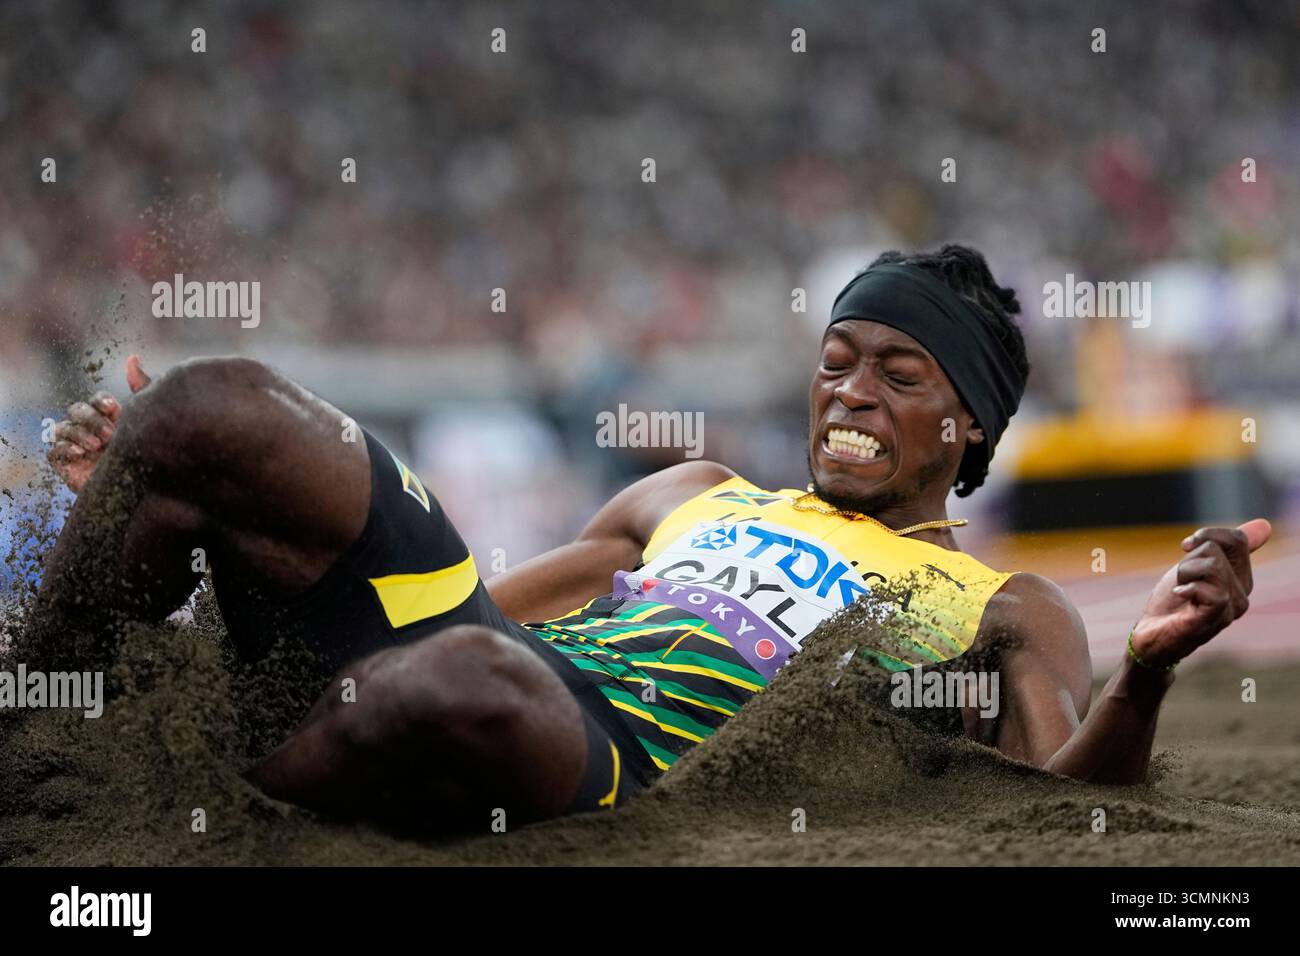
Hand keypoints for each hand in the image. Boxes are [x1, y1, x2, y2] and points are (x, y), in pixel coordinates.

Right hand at [48, 354, 152, 492]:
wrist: (144, 494)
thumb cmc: (148, 456)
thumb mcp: (147, 421)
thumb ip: (141, 390)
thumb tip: (132, 358)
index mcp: (110, 419)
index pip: (97, 401)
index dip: (101, 402)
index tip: (114, 408)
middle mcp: (91, 429)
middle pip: (77, 410)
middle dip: (90, 418)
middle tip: (110, 435)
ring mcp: (76, 446)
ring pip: (62, 427)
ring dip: (79, 433)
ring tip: (98, 445)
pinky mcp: (67, 466)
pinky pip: (53, 452)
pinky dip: (64, 449)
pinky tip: (80, 452)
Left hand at [1130, 519, 1271, 668]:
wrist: (1150, 635)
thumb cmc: (1173, 603)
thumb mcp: (1196, 566)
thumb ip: (1225, 547)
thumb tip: (1265, 525)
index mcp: (1241, 579)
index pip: (1237, 540)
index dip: (1206, 535)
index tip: (1186, 547)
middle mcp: (1242, 595)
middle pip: (1217, 550)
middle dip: (1189, 559)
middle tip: (1182, 582)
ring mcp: (1231, 609)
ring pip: (1212, 565)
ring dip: (1184, 574)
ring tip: (1180, 593)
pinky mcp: (1216, 618)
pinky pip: (1211, 588)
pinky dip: (1187, 588)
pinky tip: (1179, 598)